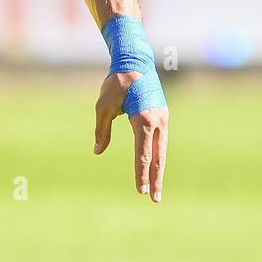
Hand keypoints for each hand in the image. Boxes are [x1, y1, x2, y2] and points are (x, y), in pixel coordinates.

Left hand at [93, 72, 167, 202]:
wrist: (135, 62)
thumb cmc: (116, 84)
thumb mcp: (103, 107)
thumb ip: (102, 131)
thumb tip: (98, 151)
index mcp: (143, 120)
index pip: (142, 154)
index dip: (141, 174)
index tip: (140, 191)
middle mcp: (157, 122)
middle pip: (158, 157)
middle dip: (156, 180)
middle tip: (154, 200)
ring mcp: (163, 119)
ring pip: (162, 151)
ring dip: (159, 171)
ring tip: (156, 190)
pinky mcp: (162, 116)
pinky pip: (161, 142)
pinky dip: (159, 157)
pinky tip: (156, 168)